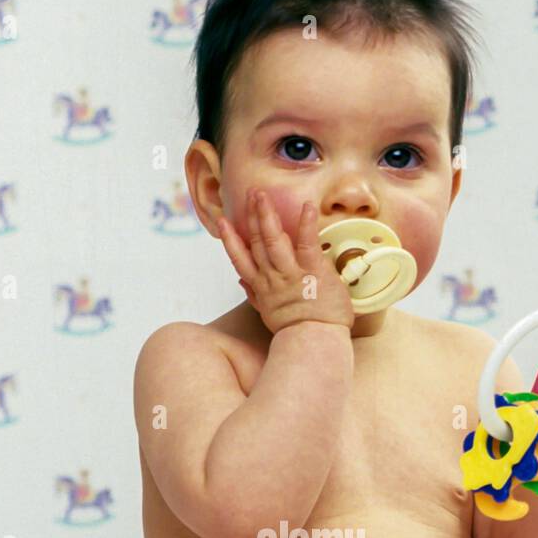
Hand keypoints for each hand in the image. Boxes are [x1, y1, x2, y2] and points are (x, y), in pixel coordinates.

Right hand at [217, 189, 354, 333]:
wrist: (314, 343)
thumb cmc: (297, 331)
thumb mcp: (269, 314)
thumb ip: (254, 295)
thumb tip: (241, 281)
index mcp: (262, 288)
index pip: (241, 260)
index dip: (230, 240)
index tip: (222, 223)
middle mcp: (273, 278)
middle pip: (257, 244)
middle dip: (251, 217)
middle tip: (249, 194)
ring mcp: (291, 274)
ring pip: (274, 241)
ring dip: (266, 216)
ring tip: (261, 195)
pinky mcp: (313, 272)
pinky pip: (307, 244)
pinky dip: (306, 225)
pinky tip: (306, 207)